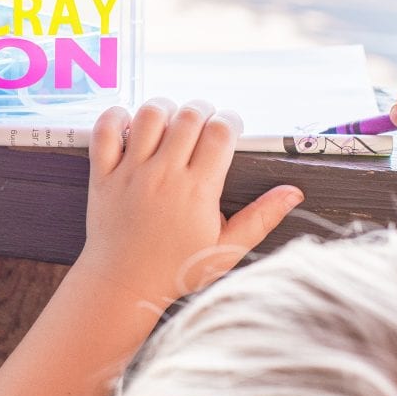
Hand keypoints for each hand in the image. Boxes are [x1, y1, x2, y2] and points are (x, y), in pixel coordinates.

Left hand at [77, 98, 303, 306]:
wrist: (124, 286)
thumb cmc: (178, 270)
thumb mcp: (226, 250)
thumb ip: (261, 218)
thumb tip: (294, 192)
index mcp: (197, 191)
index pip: (220, 132)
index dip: (230, 121)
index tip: (230, 130)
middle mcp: (163, 175)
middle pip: (189, 116)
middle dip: (203, 110)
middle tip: (204, 124)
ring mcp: (130, 172)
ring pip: (150, 115)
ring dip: (165, 108)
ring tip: (172, 122)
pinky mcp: (102, 174)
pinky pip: (105, 130)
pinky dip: (116, 117)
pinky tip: (130, 124)